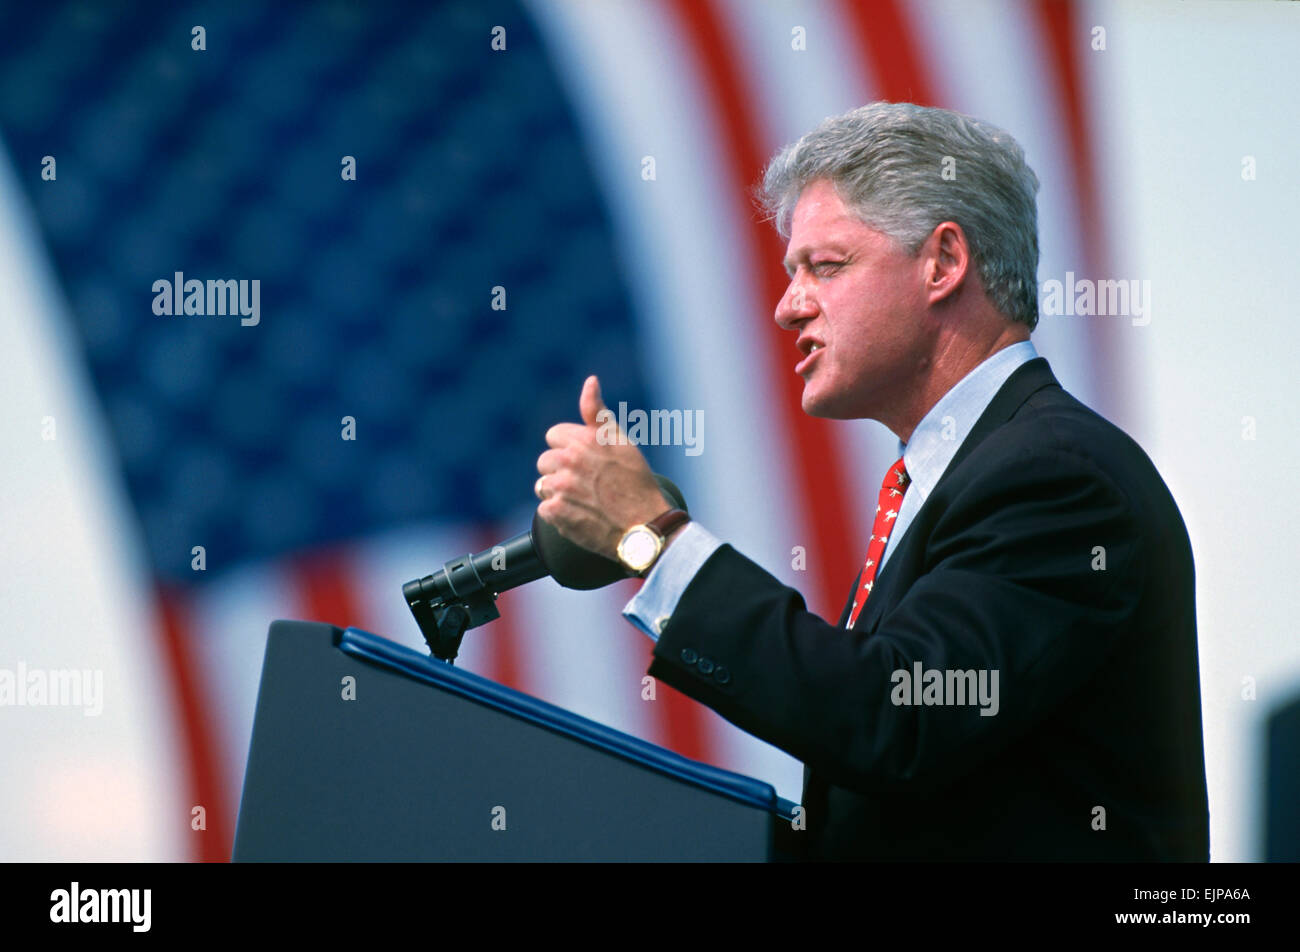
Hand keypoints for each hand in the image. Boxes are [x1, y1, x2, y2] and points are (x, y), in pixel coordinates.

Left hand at [535, 376, 670, 559]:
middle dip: (561, 471)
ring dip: (558, 493)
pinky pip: (544, 508)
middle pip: (545, 461)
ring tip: (584, 501)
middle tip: (586, 483)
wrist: (645, 526)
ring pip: (543, 485)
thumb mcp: (620, 441)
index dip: (568, 448)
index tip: (585, 461)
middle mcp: (569, 461)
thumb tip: (590, 380)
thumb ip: (598, 412)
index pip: (553, 436)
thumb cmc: (636, 482)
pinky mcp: (556, 512)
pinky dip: (559, 514)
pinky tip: (580, 515)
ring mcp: (561, 487)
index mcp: (583, 440)